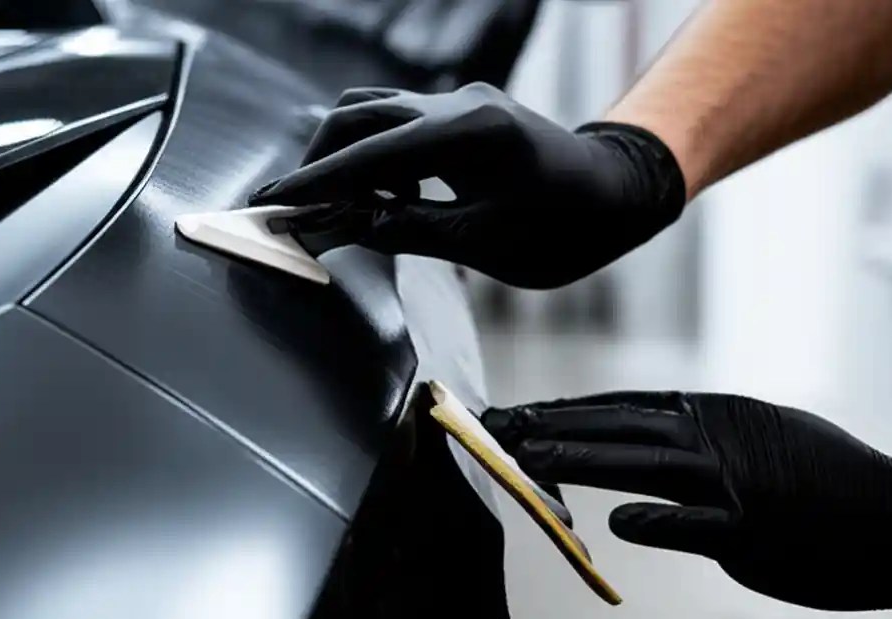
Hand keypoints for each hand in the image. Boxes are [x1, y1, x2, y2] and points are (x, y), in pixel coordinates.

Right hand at [250, 82, 685, 288]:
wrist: (622, 194)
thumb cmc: (567, 228)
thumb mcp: (484, 244)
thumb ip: (407, 231)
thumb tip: (344, 228)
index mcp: (467, 135)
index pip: (367, 156)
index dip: (312, 183)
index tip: (270, 205)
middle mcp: (458, 104)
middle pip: (357, 116)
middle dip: (319, 164)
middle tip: (297, 211)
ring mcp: (460, 101)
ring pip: (374, 110)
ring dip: (346, 155)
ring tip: (340, 209)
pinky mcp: (462, 112)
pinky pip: (399, 122)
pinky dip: (376, 155)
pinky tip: (383, 198)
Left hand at [483, 392, 891, 611]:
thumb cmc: (828, 483)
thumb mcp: (761, 436)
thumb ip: (703, 438)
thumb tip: (652, 441)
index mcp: (716, 413)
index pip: (627, 405)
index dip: (570, 409)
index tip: (522, 411)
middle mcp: (719, 438)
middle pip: (622, 426)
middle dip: (556, 424)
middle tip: (500, 426)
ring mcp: (737, 482)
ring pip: (647, 463)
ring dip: (586, 457)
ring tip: (531, 456)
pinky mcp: (755, 531)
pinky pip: (697, 525)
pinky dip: (657, 520)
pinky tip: (615, 522)